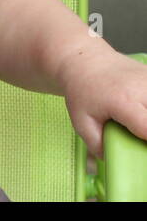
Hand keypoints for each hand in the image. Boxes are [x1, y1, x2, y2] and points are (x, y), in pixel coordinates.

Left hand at [57, 44, 146, 159]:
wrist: (86, 61)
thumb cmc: (83, 90)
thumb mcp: (80, 120)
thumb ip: (96, 143)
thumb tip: (112, 160)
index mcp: (123, 101)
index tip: (143, 148)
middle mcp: (143, 89)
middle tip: (140, 134)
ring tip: (140, 122)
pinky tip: (143, 114)